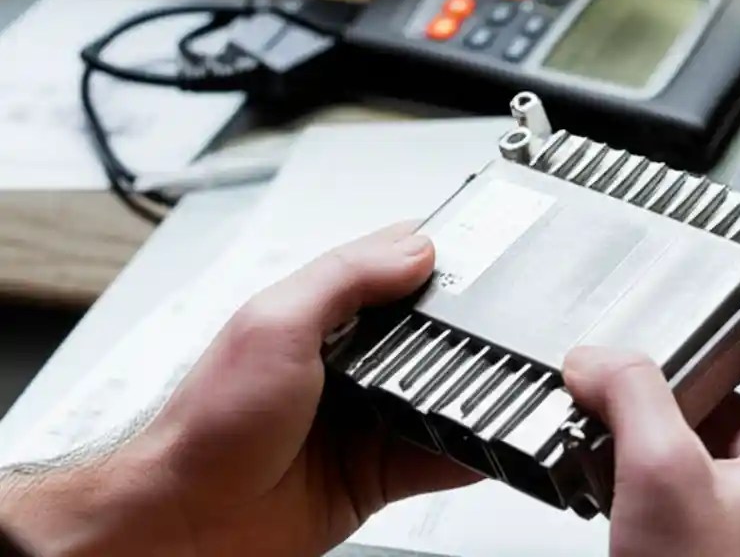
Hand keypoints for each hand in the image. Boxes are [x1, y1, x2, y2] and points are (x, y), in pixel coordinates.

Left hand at [0, 223, 479, 556]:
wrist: (189, 523)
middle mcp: (350, 363)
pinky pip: (443, 459)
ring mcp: (369, 418)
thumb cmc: (208, 426)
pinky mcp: (381, 472)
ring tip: (518, 385)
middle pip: (433, 335)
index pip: (396, 270)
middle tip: (513, 328)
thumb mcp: (275, 325)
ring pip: (445, 398)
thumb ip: (345, 280)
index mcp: (322, 314)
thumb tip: (415, 248)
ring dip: (478, 394)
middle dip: (471, 332)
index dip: (442, 258)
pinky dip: (475, 454)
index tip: (491, 252)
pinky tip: (500, 444)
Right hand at [563, 339, 739, 556]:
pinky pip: (675, 492)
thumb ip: (635, 399)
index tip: (713, 299)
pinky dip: (639, 475)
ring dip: (650, 431)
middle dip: (675, 382)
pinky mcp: (704, 548)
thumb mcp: (664, 476)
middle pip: (731, 405)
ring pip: (697, 450)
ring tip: (606, 417)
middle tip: (631, 366)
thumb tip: (600, 360)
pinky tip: (603, 474)